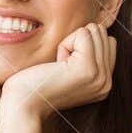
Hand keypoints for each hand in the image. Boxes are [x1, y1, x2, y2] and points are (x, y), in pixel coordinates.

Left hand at [0, 23, 116, 122]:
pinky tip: (56, 65)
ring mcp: (101, 76)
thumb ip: (86, 54)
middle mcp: (107, 82)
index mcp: (104, 83)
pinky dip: (64, 44)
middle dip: (76, 42)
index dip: (81, 44)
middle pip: (102, 33)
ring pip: (94, 31)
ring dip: (70, 43)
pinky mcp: (89, 69)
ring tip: (58, 66)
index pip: (108, 42)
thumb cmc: (37, 83)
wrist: (24, 104)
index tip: (64, 66)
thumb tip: (94, 28)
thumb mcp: (68, 69)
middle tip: (60, 66)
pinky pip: (83, 34)